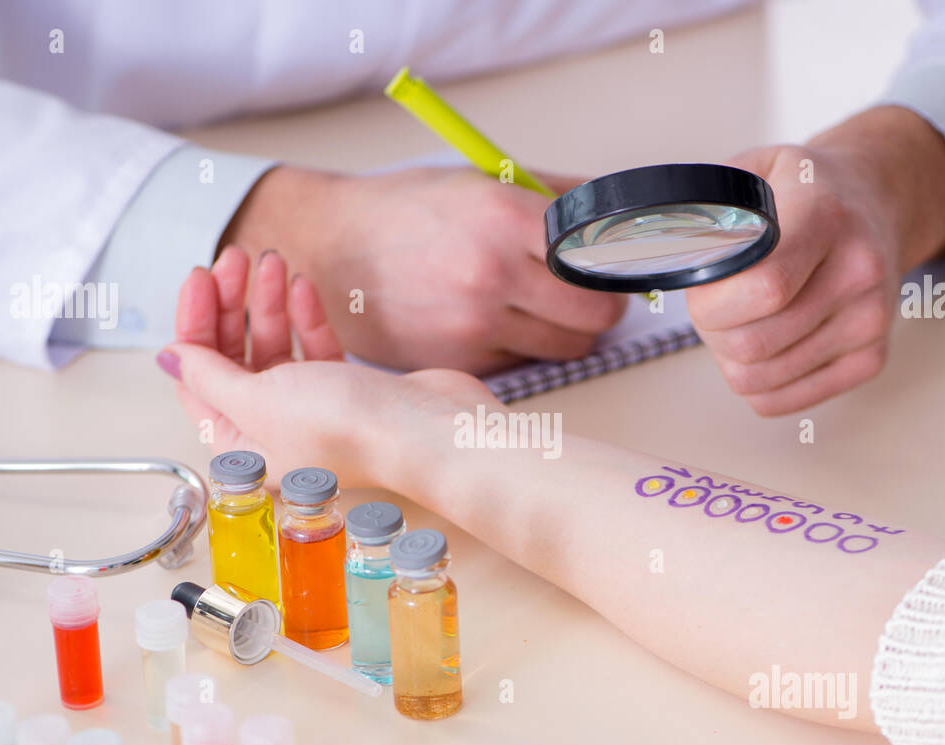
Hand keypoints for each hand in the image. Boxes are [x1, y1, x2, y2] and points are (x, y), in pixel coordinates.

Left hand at [158, 246, 498, 487]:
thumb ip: (208, 375)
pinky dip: (302, 315)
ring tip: (271, 261)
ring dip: (267, 303)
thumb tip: (167, 358)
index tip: (201, 277)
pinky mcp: (346, 389)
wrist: (427, 429)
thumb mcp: (258, 399)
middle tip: (236, 259)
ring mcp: (310, 408)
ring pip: (272, 346)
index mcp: (241, 446)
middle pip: (233, 358)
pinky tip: (300, 285)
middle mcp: (271, 430)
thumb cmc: (347, 428)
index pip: (198, 377)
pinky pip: (311, 346)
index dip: (194, 324)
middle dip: (230, 305)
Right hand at [219, 165, 625, 373]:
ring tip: (535, 309)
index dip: (613, 268)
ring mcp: (474, 323)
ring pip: (567, 348)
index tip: (608, 269)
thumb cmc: (408, 211)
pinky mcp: (458, 361)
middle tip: (583, 296)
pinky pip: (522, 363)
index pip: (602, 259)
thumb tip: (614, 214)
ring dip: (564, 333)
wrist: (330, 247)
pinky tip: (488, 322)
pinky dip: (517, 348)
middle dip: (599, 308)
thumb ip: (554, 196)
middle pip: (597, 315)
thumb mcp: (481, 181)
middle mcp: (493, 273)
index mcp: (507, 217)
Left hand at [687, 106, 944, 415]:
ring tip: (742, 319)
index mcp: (825, 218)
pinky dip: (754, 381)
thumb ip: (706, 206)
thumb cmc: (802, 192)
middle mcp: (858, 272)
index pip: (762, 288)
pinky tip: (764, 343)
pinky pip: (779, 400)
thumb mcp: (755, 172)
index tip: (702, 284)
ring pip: (758, 380)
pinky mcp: (870, 359)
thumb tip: (659, 250)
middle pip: (752, 344)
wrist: (879, 200)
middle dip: (711, 330)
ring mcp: (869, 321)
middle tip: (715, 304)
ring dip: (729, 357)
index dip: (712, 302)